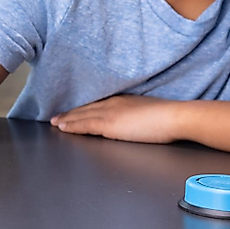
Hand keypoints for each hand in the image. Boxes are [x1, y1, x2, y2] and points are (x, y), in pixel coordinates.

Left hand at [51, 95, 180, 144]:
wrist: (175, 116)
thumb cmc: (168, 117)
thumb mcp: (147, 112)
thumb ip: (135, 115)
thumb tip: (132, 122)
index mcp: (122, 100)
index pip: (97, 104)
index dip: (83, 108)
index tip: (73, 110)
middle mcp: (112, 103)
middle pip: (86, 108)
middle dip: (71, 113)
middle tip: (56, 117)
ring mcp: (110, 112)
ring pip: (82, 115)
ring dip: (67, 119)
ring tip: (55, 122)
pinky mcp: (109, 123)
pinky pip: (85, 124)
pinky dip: (72, 125)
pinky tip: (63, 128)